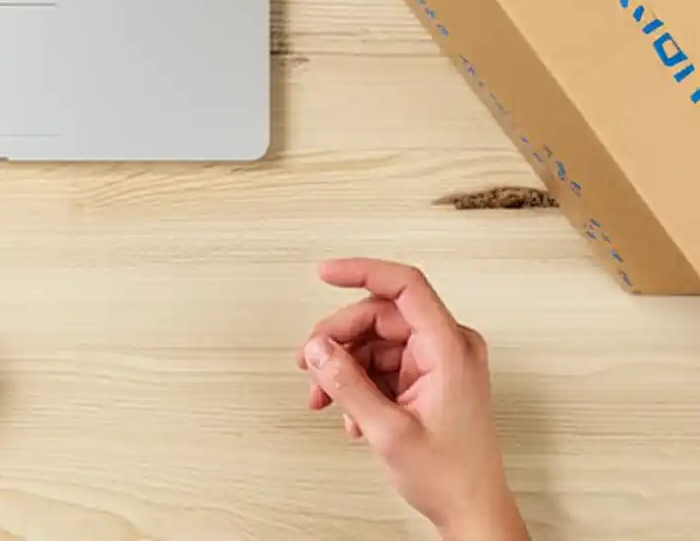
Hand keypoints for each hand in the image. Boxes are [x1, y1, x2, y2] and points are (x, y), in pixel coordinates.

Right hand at [297, 259, 527, 540]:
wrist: (471, 510)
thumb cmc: (451, 476)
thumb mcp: (389, 430)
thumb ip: (349, 384)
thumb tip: (318, 349)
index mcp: (450, 348)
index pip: (405, 286)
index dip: (362, 271)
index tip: (325, 273)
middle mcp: (448, 347)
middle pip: (379, 317)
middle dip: (339, 340)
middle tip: (310, 364)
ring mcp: (438, 362)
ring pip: (374, 342)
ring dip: (344, 368)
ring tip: (324, 398)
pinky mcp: (427, 378)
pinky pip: (382, 363)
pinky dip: (359, 383)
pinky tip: (350, 413)